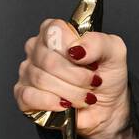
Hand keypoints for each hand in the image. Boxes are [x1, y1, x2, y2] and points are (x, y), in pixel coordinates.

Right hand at [15, 17, 133, 138]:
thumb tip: (77, 49)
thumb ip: (99, 43)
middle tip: (92, 83)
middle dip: (77, 77)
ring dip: (71, 93)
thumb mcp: (114, 52)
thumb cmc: (106, 76)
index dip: (75, 50)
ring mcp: (28, 71)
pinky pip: (29, 96)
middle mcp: (37, 48)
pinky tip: (65, 105)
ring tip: (84, 96)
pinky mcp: (24, 95)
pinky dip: (51, 103)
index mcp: (56, 32)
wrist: (106, 107)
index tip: (92, 63)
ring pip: (41, 80)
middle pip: (49, 60)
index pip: (54, 31)